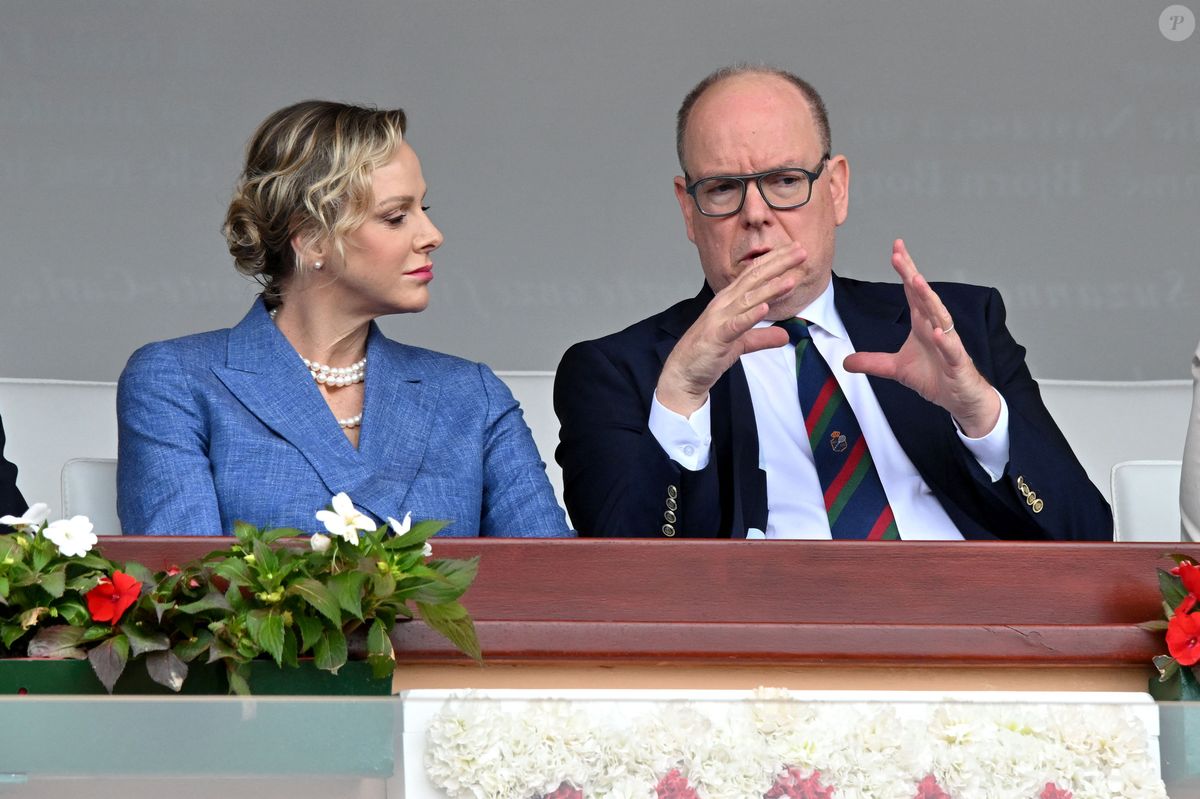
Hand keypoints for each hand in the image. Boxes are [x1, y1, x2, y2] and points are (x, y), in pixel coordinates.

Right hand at [656, 243, 805, 415]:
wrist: (683, 373)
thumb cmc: (707, 353)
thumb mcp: (741, 343)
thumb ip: (762, 337)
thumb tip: (785, 335)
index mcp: (729, 300)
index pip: (754, 274)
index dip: (776, 261)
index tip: (797, 250)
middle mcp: (724, 304)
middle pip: (754, 279)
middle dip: (778, 265)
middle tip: (801, 251)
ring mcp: (719, 319)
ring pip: (748, 299)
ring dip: (769, 289)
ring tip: (790, 279)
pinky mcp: (717, 337)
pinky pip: (736, 325)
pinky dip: (750, 316)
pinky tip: (765, 308)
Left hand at [842, 239, 999, 436]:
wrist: (959, 398)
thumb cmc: (934, 376)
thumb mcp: (896, 369)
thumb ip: (873, 362)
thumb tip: (846, 361)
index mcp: (923, 324)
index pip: (912, 293)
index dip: (904, 271)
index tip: (895, 250)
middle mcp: (936, 327)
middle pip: (924, 296)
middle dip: (911, 275)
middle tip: (899, 254)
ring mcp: (949, 343)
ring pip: (940, 316)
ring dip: (929, 299)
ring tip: (916, 281)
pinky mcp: (957, 362)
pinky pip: (952, 349)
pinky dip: (945, 340)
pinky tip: (938, 331)